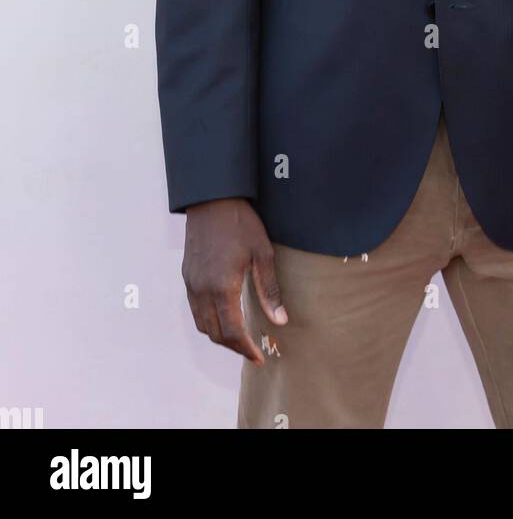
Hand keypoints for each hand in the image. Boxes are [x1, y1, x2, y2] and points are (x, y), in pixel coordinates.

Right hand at [182, 197, 287, 364]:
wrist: (211, 200)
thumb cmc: (240, 224)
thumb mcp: (262, 254)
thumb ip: (269, 290)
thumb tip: (280, 320)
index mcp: (222, 288)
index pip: (232, 332)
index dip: (245, 349)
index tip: (258, 357)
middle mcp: (202, 291)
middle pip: (215, 333)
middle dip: (233, 346)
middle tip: (251, 350)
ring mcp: (191, 284)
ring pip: (202, 324)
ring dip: (219, 335)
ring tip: (238, 337)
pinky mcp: (187, 276)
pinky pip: (195, 309)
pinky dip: (208, 320)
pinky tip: (223, 315)